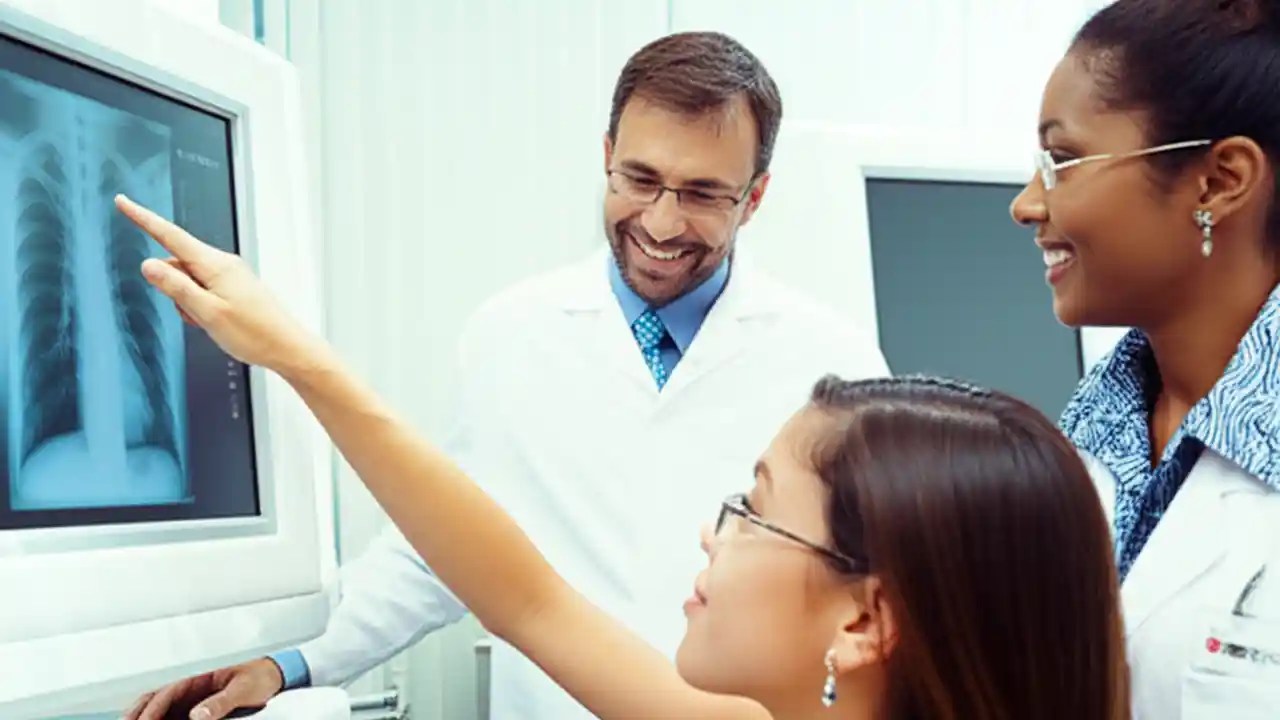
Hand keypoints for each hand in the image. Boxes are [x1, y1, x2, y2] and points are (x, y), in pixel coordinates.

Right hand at [114, 194, 327, 375]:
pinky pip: (202, 292)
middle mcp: (222, 264)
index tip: (123, 202)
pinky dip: (200, 308)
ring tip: (211, 322)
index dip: (143, 219)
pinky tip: (217, 323)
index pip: (170, 236)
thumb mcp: (207, 312)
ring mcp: (228, 276)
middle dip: (174, 291)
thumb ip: (176, 288)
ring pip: (187, 283)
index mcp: (215, 264)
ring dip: (188, 304)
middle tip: (196, 316)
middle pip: (176, 266)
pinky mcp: (233, 288)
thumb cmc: (254, 333)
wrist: (287, 348)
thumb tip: (149, 265)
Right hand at [123, 658, 283, 719]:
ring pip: (159, 709)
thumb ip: (221, 701)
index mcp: (198, 677)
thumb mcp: (242, 689)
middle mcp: (190, 687)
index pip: (165, 693)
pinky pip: (173, 716)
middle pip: (153, 699)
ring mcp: (191, 698)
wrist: (273, 676)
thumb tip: (198, 715)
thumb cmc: (259, 677)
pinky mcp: (197, 709)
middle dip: (137, 713)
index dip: (151, 710)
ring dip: (146, 717)